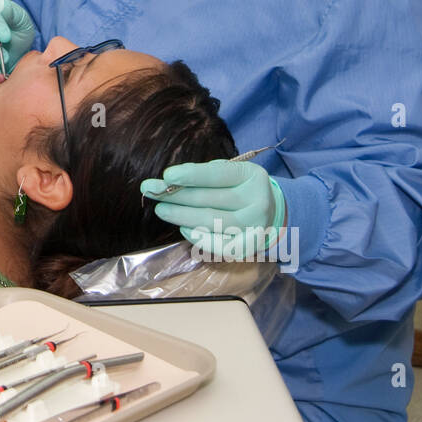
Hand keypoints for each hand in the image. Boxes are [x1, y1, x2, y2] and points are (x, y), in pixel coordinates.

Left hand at [140, 160, 286, 256]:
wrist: (270, 213)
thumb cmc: (240, 189)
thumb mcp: (230, 174)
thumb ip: (204, 175)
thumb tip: (170, 181)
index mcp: (252, 176)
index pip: (218, 174)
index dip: (192, 175)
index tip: (167, 176)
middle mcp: (257, 201)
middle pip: (210, 199)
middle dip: (177, 195)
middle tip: (151, 191)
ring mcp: (255, 226)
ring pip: (211, 221)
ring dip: (181, 215)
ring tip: (161, 209)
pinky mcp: (249, 247)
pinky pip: (218, 244)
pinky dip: (198, 237)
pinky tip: (183, 228)